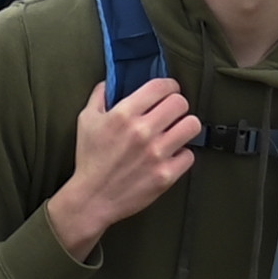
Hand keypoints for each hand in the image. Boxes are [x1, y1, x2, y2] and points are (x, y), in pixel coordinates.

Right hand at [42, 79, 198, 262]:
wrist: (92, 198)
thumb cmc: (89, 159)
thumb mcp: (86, 120)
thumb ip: (100, 96)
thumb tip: (112, 80)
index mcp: (123, 114)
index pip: (161, 86)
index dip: (169, 85)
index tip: (168, 91)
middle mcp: (142, 131)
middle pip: (180, 103)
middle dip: (177, 105)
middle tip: (171, 113)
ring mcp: (156, 154)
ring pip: (192, 126)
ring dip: (185, 126)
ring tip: (176, 132)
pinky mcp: (166, 175)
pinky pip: (189, 155)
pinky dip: (182, 155)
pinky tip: (171, 156)